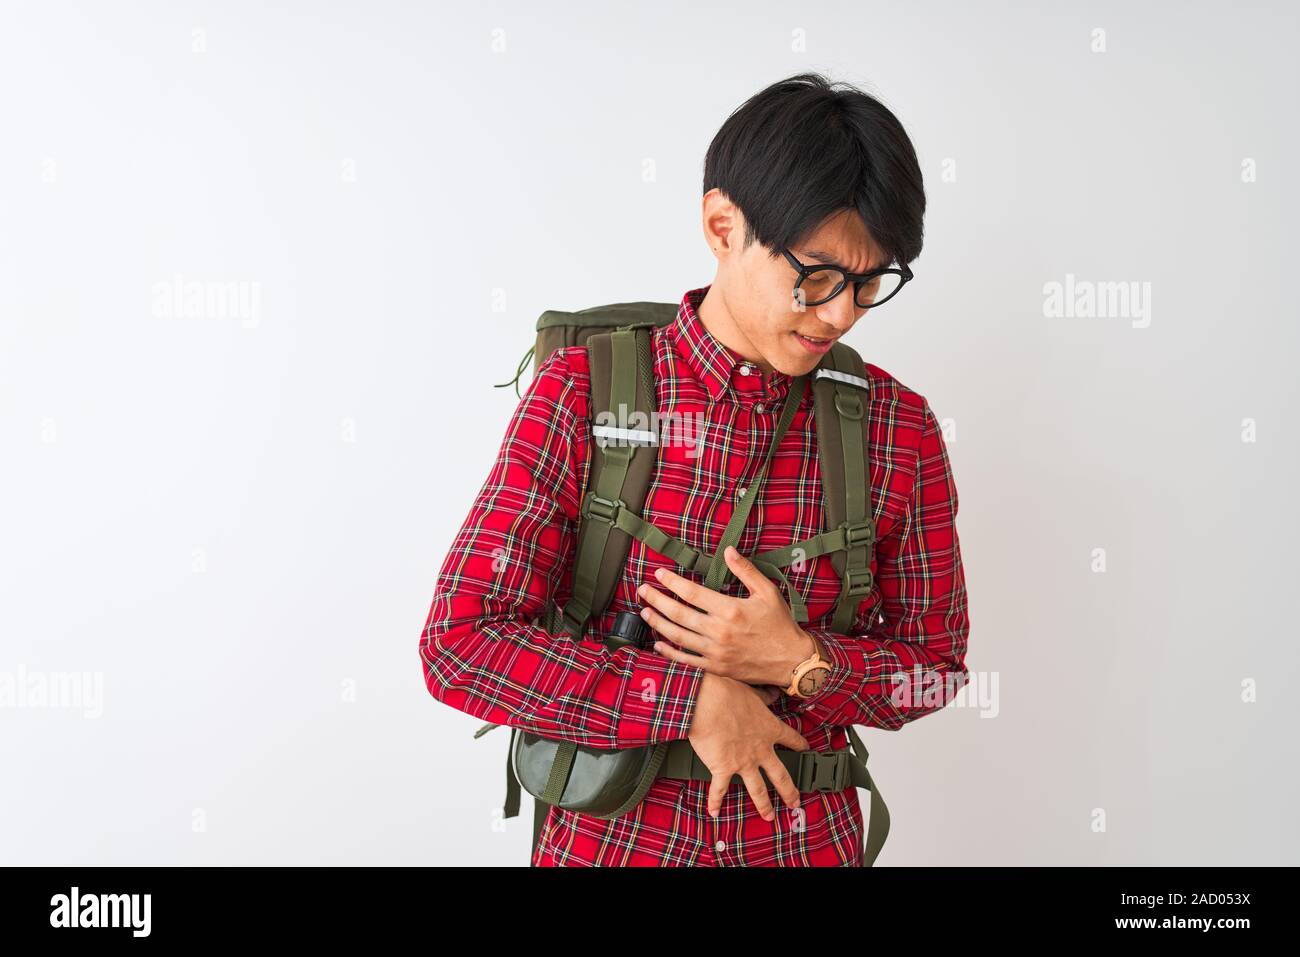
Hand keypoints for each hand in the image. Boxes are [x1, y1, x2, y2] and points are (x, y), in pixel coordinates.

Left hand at [637, 546, 814, 687]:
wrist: (791, 660)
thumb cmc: (780, 625)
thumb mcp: (767, 592)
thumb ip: (745, 570)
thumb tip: (727, 551)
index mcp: (730, 610)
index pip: (692, 592)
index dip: (672, 582)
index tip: (659, 574)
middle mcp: (719, 631)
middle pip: (678, 614)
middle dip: (657, 600)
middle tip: (643, 590)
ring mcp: (715, 652)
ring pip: (678, 637)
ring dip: (658, 623)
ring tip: (645, 611)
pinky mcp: (716, 667)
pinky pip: (686, 660)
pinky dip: (669, 652)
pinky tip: (658, 643)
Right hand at [687, 673, 810, 819]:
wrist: (706, 703)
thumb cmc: (727, 694)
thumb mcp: (752, 692)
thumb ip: (764, 697)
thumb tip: (773, 694)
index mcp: (769, 728)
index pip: (792, 738)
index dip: (800, 744)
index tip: (805, 749)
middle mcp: (760, 749)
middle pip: (781, 775)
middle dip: (790, 791)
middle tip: (795, 802)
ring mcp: (743, 762)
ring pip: (758, 790)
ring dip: (764, 805)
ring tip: (769, 816)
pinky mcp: (723, 768)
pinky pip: (720, 789)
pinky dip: (716, 802)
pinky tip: (715, 812)